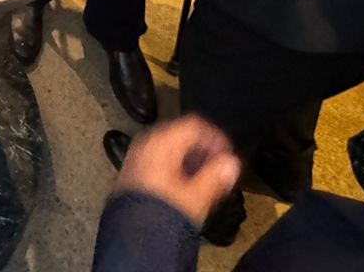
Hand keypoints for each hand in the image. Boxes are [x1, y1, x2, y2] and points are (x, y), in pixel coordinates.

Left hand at [114, 117, 241, 226]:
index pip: (194, 126)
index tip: (227, 154)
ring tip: (205, 179)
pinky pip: (158, 160)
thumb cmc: (159, 215)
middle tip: (219, 167)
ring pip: (170, 148)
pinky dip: (175, 167)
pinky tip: (185, 185)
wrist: (133, 237)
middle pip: (181, 135)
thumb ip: (217, 176)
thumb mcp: (196, 196)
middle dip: (203, 150)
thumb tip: (231, 164)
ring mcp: (136, 157)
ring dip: (190, 160)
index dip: (215, 137)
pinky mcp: (133, 172)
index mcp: (160, 142)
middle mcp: (145, 144)